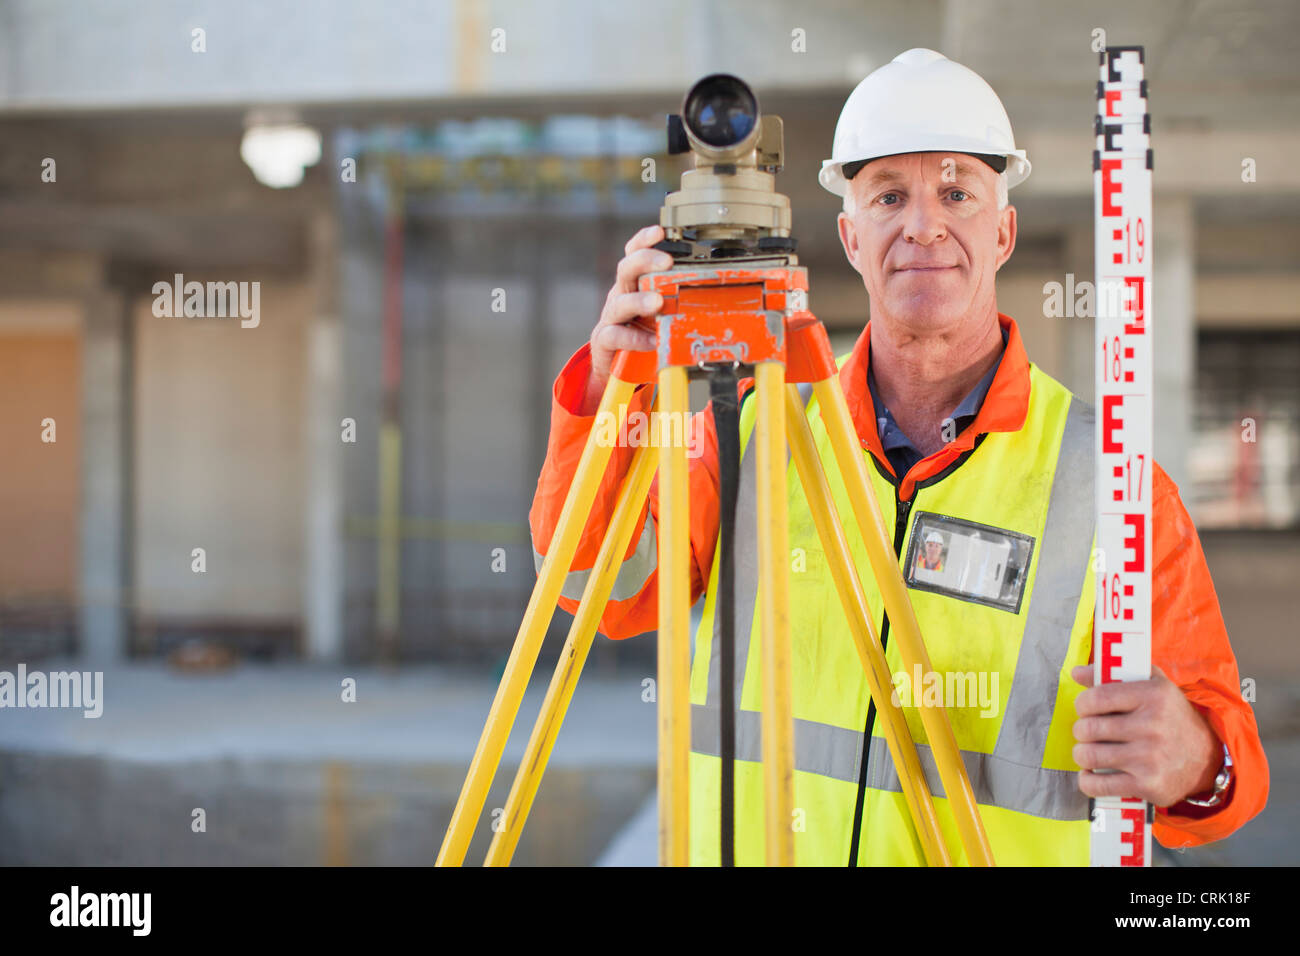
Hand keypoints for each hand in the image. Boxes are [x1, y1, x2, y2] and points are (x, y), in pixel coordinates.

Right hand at [582, 225, 672, 412]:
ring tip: (657, 302)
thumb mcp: (665, 314)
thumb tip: (720, 296)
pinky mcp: (604, 340)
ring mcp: (611, 317)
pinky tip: (652, 340)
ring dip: (639, 301)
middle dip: (645, 261)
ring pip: (620, 303)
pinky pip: (616, 335)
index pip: (634, 254)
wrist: (616, 366)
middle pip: (625, 270)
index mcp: (635, 284)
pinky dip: (635, 338)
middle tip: (666, 262)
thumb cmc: (645, 333)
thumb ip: (682, 303)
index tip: (660, 231)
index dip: (644, 240)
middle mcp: (621, 295)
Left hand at [1070, 664, 1221, 807]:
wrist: (1206, 758)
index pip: (1097, 698)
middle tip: (1089, 732)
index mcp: (1153, 696)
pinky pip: (1099, 785)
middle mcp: (1153, 726)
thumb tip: (1076, 673)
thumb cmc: (1170, 717)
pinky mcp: (1148, 785)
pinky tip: (1091, 774)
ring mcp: (1150, 758)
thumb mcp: (1153, 685)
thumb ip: (1114, 674)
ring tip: (1089, 751)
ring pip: (1089, 755)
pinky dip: (1087, 781)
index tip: (1085, 709)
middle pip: (1088, 728)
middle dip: (1081, 730)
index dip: (1082, 704)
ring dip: (1082, 754)